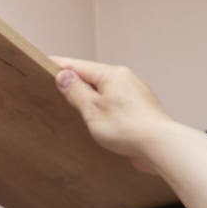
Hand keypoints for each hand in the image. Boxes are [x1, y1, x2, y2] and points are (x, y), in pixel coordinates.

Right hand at [52, 56, 178, 172]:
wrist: (160, 145)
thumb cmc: (127, 128)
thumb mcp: (91, 109)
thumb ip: (75, 92)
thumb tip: (63, 76)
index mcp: (112, 75)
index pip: (79, 66)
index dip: (61, 66)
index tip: (47, 62)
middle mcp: (126, 79)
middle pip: (93, 77)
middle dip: (75, 80)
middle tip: (56, 83)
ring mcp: (135, 93)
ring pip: (105, 89)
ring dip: (90, 94)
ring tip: (75, 102)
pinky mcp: (140, 109)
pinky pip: (116, 101)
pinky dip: (103, 105)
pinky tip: (99, 116)